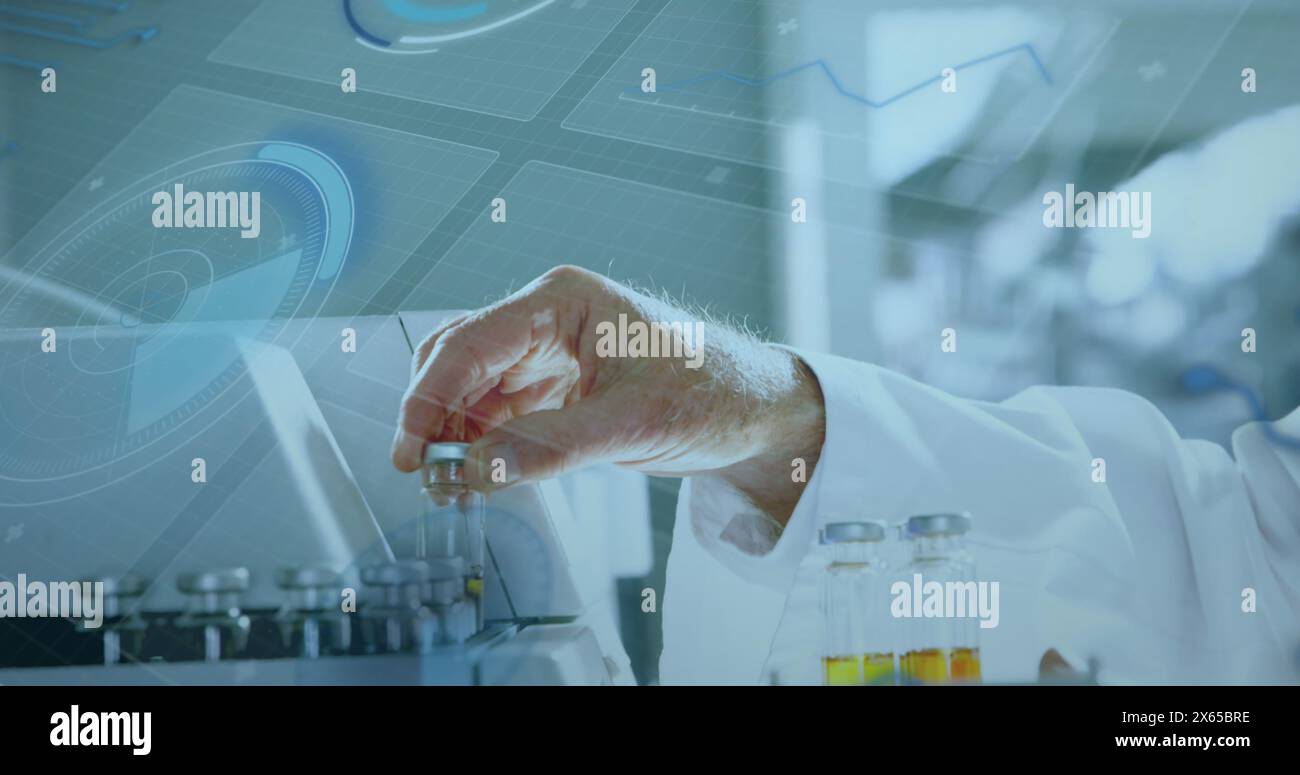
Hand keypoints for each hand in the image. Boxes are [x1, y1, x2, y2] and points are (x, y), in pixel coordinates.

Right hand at [391, 265, 824, 523]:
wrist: (759, 410)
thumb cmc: (713, 392)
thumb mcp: (629, 425)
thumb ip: (547, 448)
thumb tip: (472, 471)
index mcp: (562, 300)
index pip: (469, 342)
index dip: (429, 397)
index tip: (409, 451)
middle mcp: (549, 318)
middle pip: (460, 360)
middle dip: (434, 416)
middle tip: (421, 474)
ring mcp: (552, 351)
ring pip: (476, 389)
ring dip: (455, 434)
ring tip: (446, 486)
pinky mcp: (561, 386)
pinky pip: (503, 412)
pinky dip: (483, 443)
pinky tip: (474, 475)